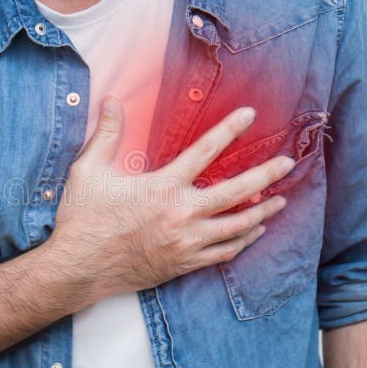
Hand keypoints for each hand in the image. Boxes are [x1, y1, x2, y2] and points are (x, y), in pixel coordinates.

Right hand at [45, 96, 295, 304]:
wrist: (78, 268)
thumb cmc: (82, 218)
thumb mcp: (88, 170)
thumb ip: (106, 133)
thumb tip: (112, 99)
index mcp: (162, 186)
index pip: (205, 151)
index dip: (230, 129)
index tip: (250, 115)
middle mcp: (181, 214)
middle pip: (236, 192)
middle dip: (266, 175)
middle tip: (288, 164)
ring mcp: (185, 242)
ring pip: (237, 226)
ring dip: (262, 212)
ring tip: (280, 200)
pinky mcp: (183, 264)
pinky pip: (224, 252)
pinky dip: (243, 241)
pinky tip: (254, 232)